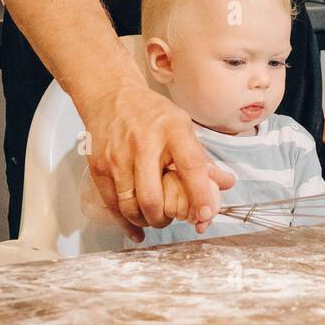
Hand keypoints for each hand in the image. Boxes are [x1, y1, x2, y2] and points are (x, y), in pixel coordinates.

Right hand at [80, 78, 236, 241]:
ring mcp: (117, 157)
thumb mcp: (182, 125)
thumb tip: (226, 183)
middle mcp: (143, 144)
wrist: (110, 96)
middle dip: (165, 218)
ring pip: (131, 206)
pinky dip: (126, 223)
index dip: (200, 195)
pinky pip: (112, 206)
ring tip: (155, 217)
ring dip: (146, 221)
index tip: (206, 214)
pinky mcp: (99, 168)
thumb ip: (201, 158)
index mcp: (172, 130)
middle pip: (153, 197)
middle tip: (172, 218)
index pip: (190, 166)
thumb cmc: (150, 113)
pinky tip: (136, 228)